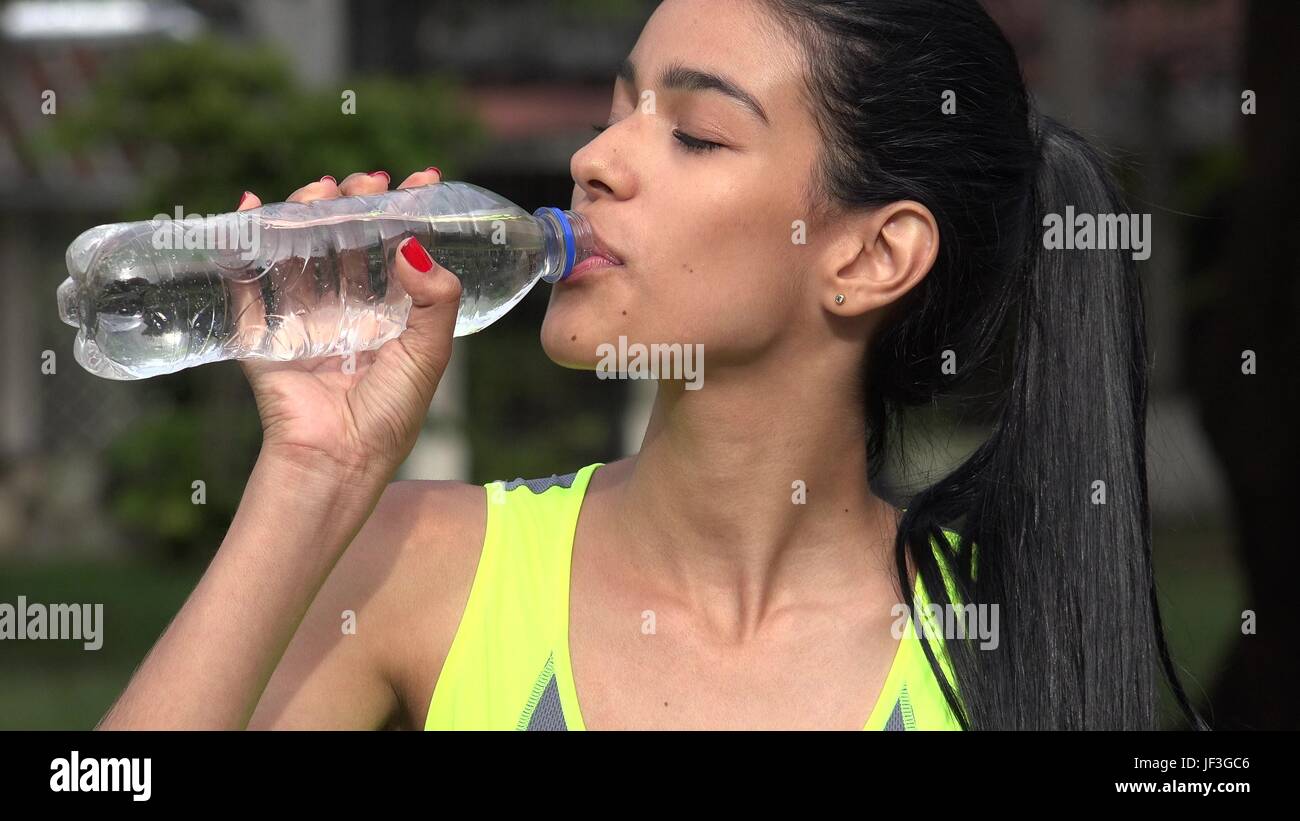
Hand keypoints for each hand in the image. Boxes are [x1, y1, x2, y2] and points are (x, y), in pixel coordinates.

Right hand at [235, 168, 460, 480]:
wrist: (335, 460)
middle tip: (366, 181)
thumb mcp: (428, 355)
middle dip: (355, 205)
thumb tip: (415, 246)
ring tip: (319, 189)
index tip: (421, 179)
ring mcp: (301, 321)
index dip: (407, 214)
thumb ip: (435, 300)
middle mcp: (346, 313)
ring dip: (307, 214)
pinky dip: (244, 246)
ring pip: (300, 252)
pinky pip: (249, 284)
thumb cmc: (388, 415)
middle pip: (347, 242)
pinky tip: (249, 208)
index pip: (399, 252)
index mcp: (388, 318)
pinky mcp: (261, 333)